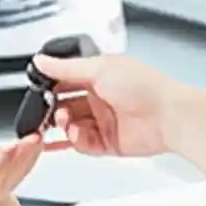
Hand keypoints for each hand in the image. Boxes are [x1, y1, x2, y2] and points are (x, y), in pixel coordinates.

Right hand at [0, 116, 42, 199]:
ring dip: (27, 162)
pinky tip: (29, 145)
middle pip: (5, 183)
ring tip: (35, 141)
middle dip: (24, 163)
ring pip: (10, 180)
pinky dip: (23, 158)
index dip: (8, 165)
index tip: (17, 146)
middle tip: (34, 141)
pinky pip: (9, 171)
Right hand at [32, 54, 188, 156]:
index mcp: (99, 75)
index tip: (36, 90)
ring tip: (65, 124)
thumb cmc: (145, 86)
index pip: (66, 79)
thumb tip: (42, 60)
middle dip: (53, 109)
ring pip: (71, 126)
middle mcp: (101, 97)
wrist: (169, 117)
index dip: (49, 85)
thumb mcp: (100, 68)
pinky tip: (72, 137)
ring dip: (63, 126)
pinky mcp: (108, 142)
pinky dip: (75, 142)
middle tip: (46, 112)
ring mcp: (104, 120)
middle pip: (65, 105)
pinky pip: (83, 144)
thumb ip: (66, 68)